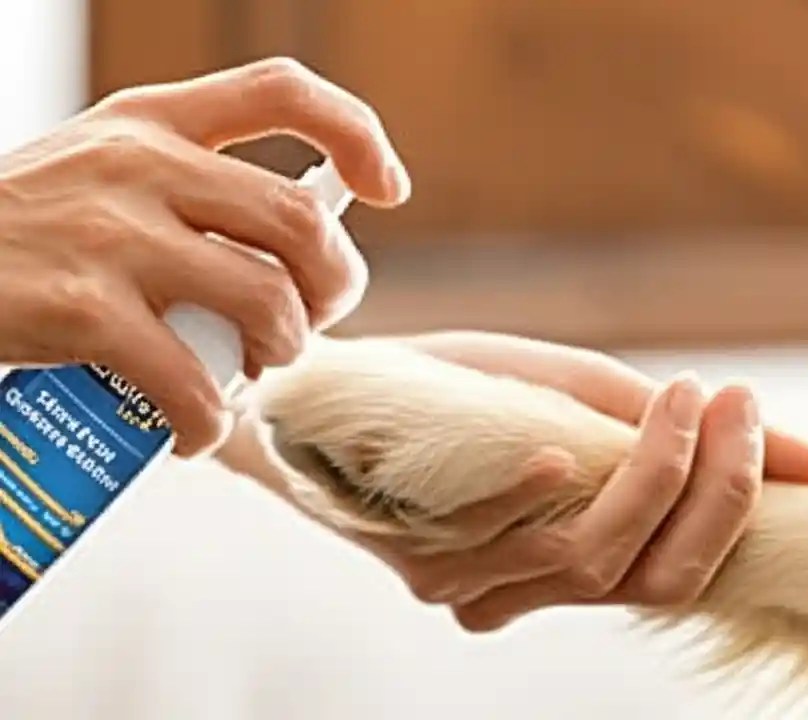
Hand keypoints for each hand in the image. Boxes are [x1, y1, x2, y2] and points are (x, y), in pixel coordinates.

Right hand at [0, 57, 410, 456]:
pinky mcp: (81, 307)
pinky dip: (209, 420)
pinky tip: (192, 429)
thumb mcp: (99, 180)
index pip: (281, 91)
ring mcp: (110, 232)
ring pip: (266, 299)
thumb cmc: (21, 239)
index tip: (388, 188)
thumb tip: (293, 256)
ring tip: (248, 375)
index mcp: (150, 121)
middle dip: (333, 288)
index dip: (356, 133)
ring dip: (281, 354)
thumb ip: (186, 195)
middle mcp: (137, 162)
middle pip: (300, 220)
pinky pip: (193, 380)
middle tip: (306, 326)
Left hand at [327, 332, 807, 630]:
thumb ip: (686, 437)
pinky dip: (533, 495)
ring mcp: (475, 581)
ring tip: (678, 398)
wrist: (343, 387)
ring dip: (650, 477)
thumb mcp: (592, 403)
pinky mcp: (417, 556)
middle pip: (654, 580)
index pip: (685, 574)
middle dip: (713, 493)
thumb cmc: (474, 396)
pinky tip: (556, 453)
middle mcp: (533, 591)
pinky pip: (489, 543)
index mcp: (582, 566)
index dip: (737, 508)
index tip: (762, 422)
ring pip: (589, 563)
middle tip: (736, 406)